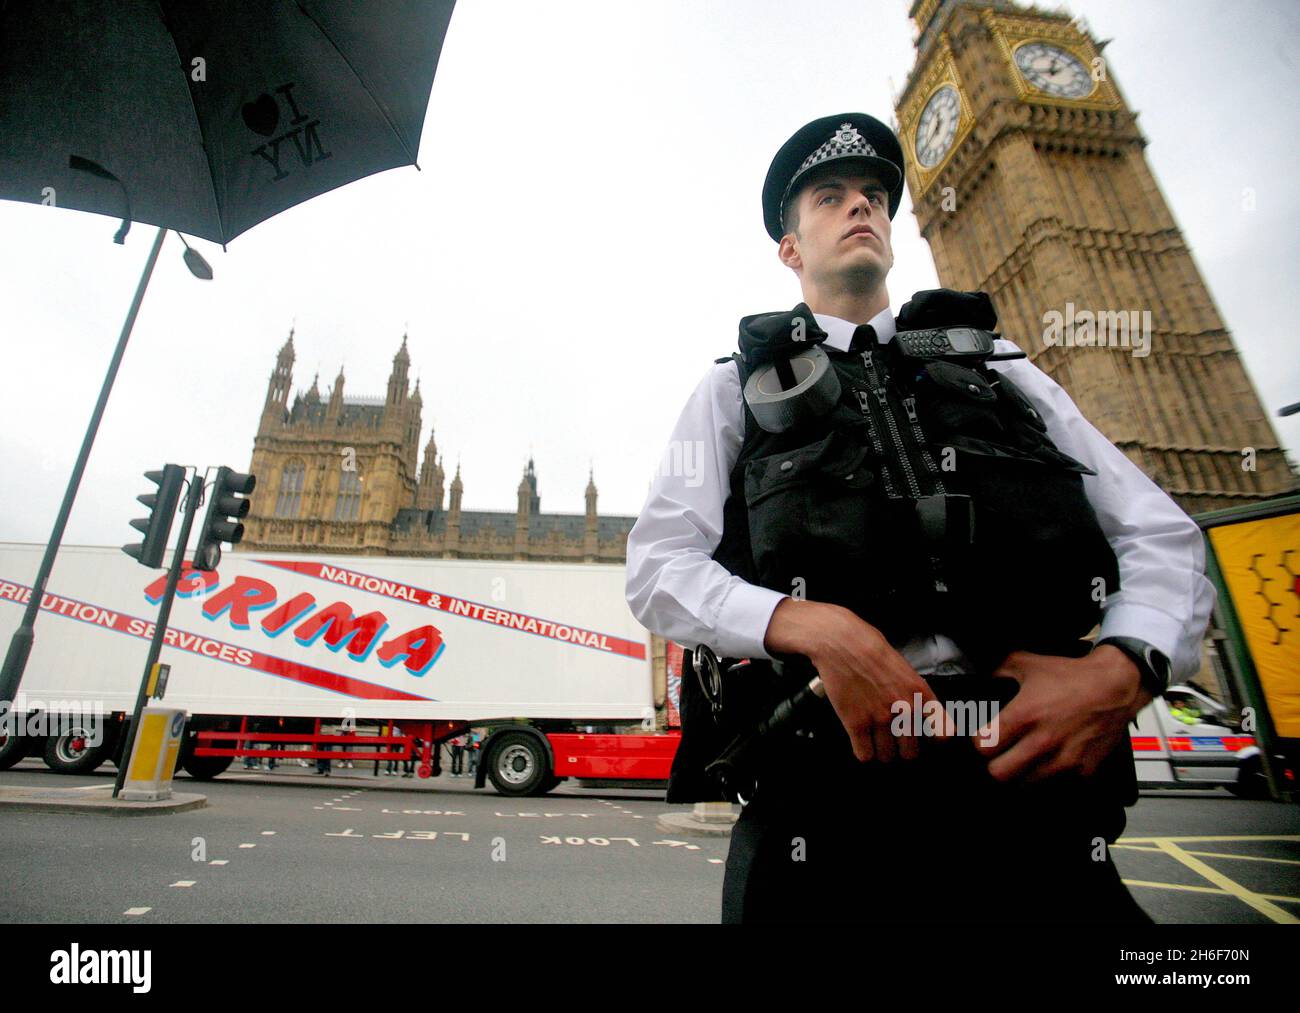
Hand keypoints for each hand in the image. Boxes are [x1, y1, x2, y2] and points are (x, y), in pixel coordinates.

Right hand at [763, 598, 952, 762]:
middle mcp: (905, 710)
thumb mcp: (904, 668)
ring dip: (881, 752)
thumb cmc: (870, 647)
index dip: (934, 740)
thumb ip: (913, 692)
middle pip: (911, 752)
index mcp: (920, 693)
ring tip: (875, 742)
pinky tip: (861, 742)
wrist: (841, 642)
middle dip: (901, 749)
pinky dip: (863, 751)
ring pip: (886, 756)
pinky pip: (864, 754)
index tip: (927, 740)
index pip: (942, 733)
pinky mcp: (856, 723)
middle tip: (893, 741)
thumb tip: (918, 713)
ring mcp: (880, 718)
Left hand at [972, 646, 1152, 783]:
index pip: (983, 748)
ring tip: (1021, 761)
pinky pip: (1054, 789)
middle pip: (999, 774)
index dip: (978, 744)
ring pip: (1024, 787)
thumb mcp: (1026, 663)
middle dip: (994, 765)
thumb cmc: (1070, 675)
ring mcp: (1065, 761)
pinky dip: (1046, 781)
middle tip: (999, 755)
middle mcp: (1043, 742)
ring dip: (1019, 776)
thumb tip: (979, 679)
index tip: (983, 740)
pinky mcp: (1084, 773)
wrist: (1116, 686)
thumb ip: (996, 671)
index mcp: (1024, 715)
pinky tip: (1045, 766)